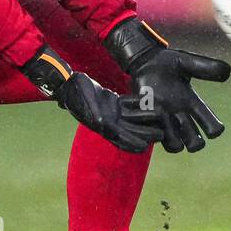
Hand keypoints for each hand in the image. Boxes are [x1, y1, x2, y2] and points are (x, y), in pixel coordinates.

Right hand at [21, 47, 164, 153]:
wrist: (68, 84)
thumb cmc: (75, 94)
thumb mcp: (85, 104)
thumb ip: (94, 114)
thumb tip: (102, 124)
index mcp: (102, 126)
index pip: (121, 140)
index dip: (133, 143)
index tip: (146, 145)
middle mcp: (109, 122)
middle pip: (131, 131)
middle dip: (146, 133)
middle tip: (161, 133)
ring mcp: (112, 112)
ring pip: (132, 118)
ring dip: (146, 118)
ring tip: (161, 115)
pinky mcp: (113, 102)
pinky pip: (129, 105)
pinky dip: (138, 103)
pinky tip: (149, 99)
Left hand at [106, 17, 230, 152]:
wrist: (143, 61)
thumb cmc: (166, 62)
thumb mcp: (186, 62)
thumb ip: (204, 67)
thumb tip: (228, 72)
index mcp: (193, 103)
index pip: (211, 124)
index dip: (214, 129)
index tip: (210, 127)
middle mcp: (180, 115)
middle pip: (195, 142)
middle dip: (195, 142)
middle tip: (188, 131)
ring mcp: (164, 119)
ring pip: (175, 145)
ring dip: (174, 140)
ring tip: (168, 125)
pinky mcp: (148, 119)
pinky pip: (154, 137)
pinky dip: (156, 134)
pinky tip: (152, 120)